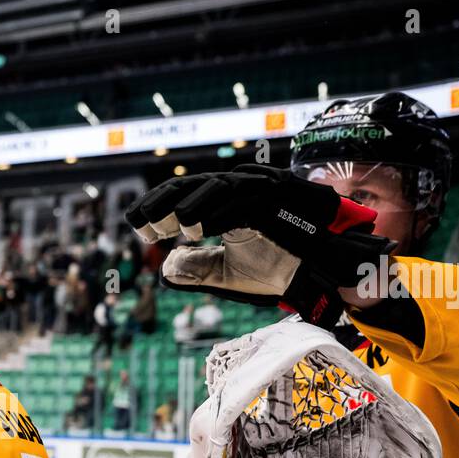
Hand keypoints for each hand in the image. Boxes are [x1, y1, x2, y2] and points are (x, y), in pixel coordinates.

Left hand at [126, 164, 395, 325]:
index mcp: (225, 201)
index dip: (157, 208)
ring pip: (217, 186)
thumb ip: (198, 269)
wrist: (321, 270)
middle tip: (141, 224)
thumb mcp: (229, 272)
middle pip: (192, 185)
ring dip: (190, 206)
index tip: (137, 228)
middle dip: (162, 203)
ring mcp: (260, 189)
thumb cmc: (277, 267)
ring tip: (169, 228)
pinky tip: (196, 229)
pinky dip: (218, 213)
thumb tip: (164, 268)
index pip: (183, 195)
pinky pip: (243, 200)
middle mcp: (240, 188)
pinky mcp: (279, 196)